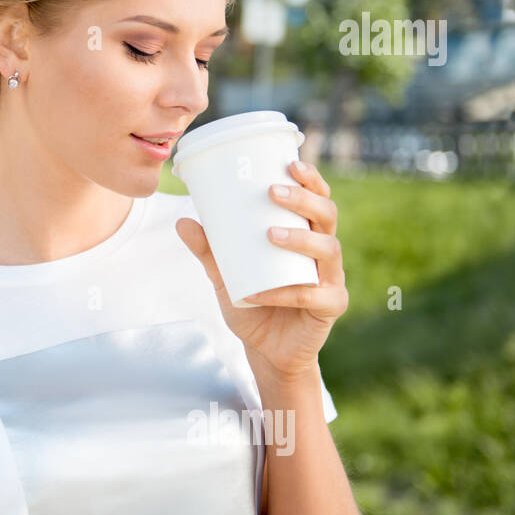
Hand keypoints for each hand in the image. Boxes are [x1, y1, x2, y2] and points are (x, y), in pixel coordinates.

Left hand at [175, 159, 348, 383]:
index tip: (291, 163)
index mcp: (306, 236)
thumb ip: (208, 250)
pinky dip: (284, 292)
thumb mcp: (223, 275)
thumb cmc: (252, 303)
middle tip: (273, 192)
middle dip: (304, 200)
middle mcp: (324, 253)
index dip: (311, 180)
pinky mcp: (330, 307)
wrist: (266, 351)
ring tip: (271, 234)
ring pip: (328, 250)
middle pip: (327, 216)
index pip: (317, 200)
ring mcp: (331, 280)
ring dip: (300, 239)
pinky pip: (312, 295)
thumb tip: (183, 220)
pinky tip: (259, 292)